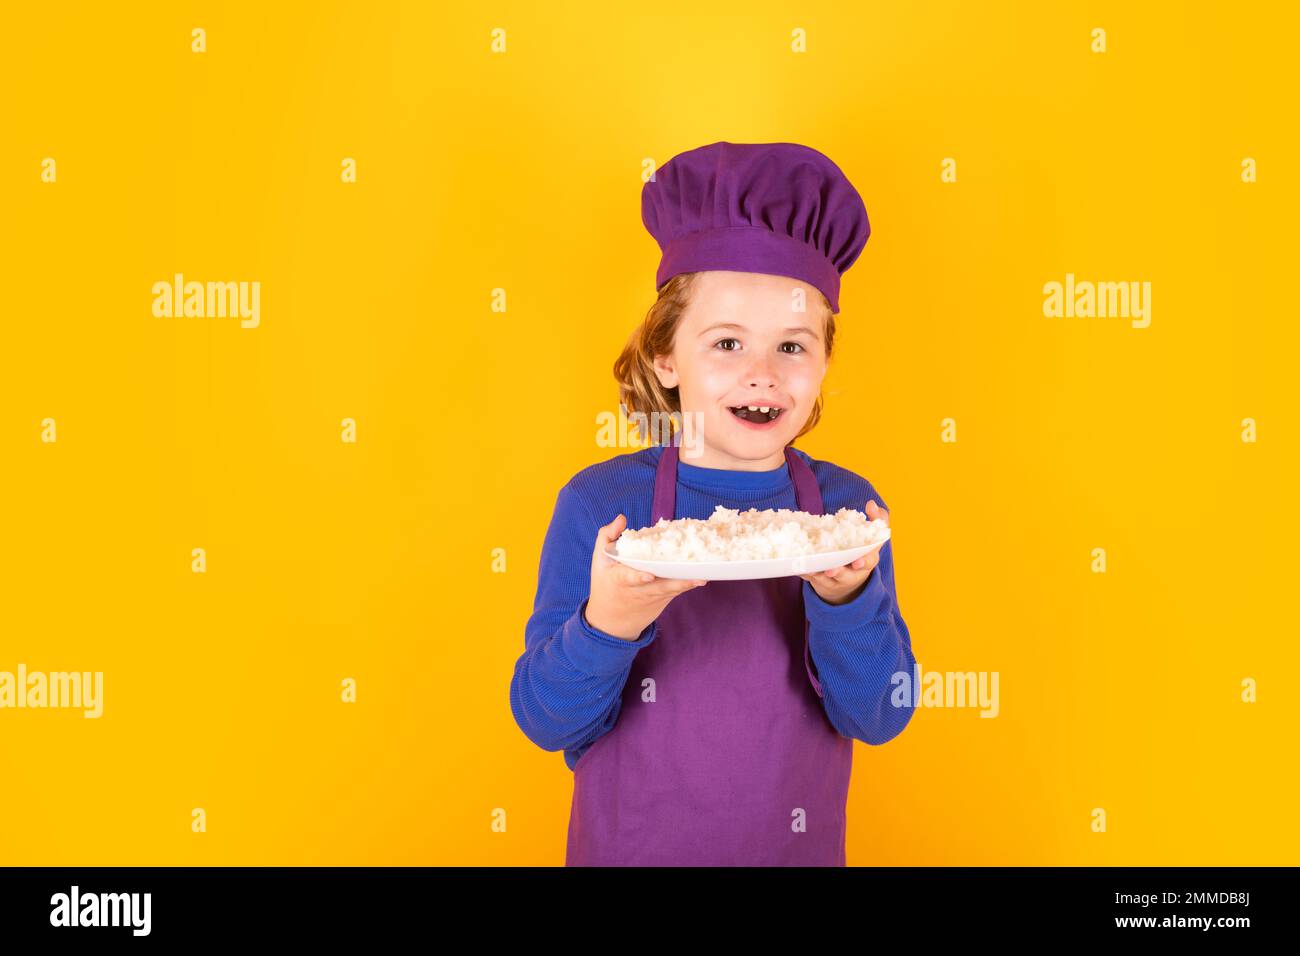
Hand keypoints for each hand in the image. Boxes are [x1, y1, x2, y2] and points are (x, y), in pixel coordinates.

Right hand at [584, 513, 707, 639]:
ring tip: (702, 577)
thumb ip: (607, 535)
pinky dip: (687, 584)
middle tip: (693, 577)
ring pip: (671, 590)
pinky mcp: (664, 600)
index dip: (638, 577)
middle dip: (675, 583)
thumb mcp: (600, 560)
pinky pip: (676, 590)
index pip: (628, 578)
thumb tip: (622, 518)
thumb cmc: (605, 583)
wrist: (611, 620)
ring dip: (687, 584)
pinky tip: (702, 576)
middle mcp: (639, 590)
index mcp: (619, 579)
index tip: (649, 575)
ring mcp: (653, 597)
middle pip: (659, 587)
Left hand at [799, 500, 888, 605]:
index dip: (864, 561)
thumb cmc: (862, 551)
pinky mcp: (822, 583)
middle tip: (831, 569)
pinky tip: (799, 568)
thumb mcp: (873, 536)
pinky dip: (806, 575)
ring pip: (828, 581)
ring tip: (812, 569)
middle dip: (839, 572)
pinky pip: (813, 581)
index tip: (858, 561)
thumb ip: (877, 519)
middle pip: (846, 575)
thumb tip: (871, 503)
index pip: (869, 562)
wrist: (851, 578)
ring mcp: (837, 581)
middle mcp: (853, 573)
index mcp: (867, 561)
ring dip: (819, 575)